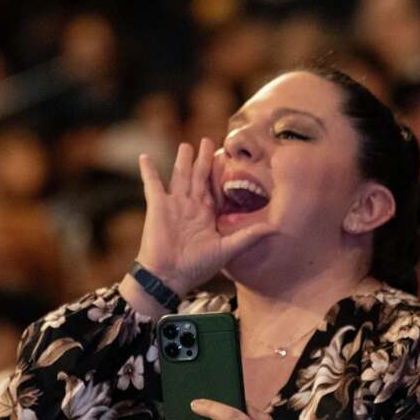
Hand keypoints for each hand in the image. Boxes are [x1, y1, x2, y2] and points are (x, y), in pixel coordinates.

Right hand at [132, 139, 273, 298]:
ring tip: (186, 145)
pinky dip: (148, 170)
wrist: (168, 277)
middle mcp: (190, 207)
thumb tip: (274, 228)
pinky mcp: (158, 206)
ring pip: (180, 176)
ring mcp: (173, 205)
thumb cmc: (196, 268)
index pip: (215, 189)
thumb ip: (249, 236)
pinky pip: (152, 183)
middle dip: (204, 160)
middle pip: (198, 177)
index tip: (228, 158)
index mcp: (206, 216)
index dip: (220, 175)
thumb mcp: (227, 249)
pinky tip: (144, 157)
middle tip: (208, 142)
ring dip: (182, 160)